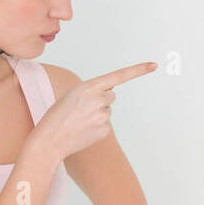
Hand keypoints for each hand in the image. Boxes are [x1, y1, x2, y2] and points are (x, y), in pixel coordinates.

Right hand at [35, 60, 158, 159]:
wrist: (50, 139)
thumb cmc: (57, 116)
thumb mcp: (72, 95)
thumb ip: (92, 91)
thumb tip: (109, 96)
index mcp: (89, 86)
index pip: (119, 76)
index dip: (138, 70)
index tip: (153, 65)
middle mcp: (99, 99)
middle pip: (111, 96)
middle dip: (100, 100)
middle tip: (82, 109)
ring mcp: (103, 115)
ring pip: (107, 110)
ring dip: (97, 114)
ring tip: (79, 120)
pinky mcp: (105, 129)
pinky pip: (106, 124)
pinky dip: (97, 127)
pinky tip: (84, 130)